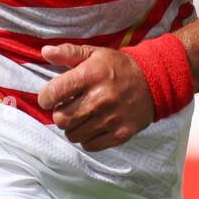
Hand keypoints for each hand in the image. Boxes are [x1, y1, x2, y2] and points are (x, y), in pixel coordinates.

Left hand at [36, 44, 155, 151]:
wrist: (154, 82)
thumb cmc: (119, 67)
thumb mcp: (95, 54)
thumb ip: (68, 53)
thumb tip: (45, 52)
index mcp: (91, 75)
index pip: (54, 93)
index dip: (45, 97)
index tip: (49, 97)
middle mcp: (100, 98)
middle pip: (61, 119)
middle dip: (59, 114)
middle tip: (67, 107)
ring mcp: (111, 119)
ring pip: (73, 134)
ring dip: (72, 127)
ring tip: (80, 117)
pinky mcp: (120, 134)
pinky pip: (89, 145)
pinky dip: (87, 138)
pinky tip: (92, 126)